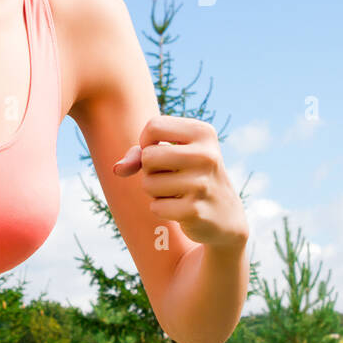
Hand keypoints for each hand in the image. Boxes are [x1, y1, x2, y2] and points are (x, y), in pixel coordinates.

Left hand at [113, 115, 248, 249]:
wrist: (225, 216)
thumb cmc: (190, 176)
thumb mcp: (171, 155)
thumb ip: (138, 154)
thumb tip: (117, 169)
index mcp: (203, 132)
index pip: (153, 126)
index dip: (147, 143)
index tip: (162, 153)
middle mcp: (207, 155)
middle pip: (148, 156)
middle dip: (149, 169)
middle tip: (170, 176)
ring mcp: (202, 184)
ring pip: (148, 183)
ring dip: (155, 191)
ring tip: (178, 192)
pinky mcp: (195, 210)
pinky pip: (155, 206)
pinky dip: (161, 209)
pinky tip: (182, 208)